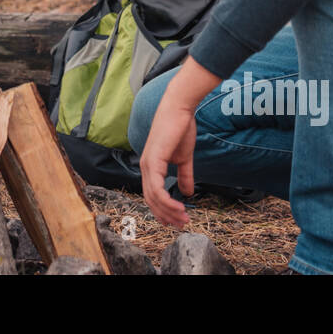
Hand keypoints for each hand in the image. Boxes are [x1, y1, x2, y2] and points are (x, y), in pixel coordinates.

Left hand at [139, 58, 222, 228]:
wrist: (179, 109)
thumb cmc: (180, 129)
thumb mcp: (184, 158)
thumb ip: (184, 175)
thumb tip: (187, 193)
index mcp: (150, 166)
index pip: (153, 195)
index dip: (164, 210)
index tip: (178, 219)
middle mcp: (145, 167)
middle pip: (151, 200)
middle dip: (166, 215)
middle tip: (182, 224)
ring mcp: (147, 164)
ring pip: (154, 197)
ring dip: (169, 211)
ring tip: (183, 218)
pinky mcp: (153, 160)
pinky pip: (157, 188)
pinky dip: (167, 200)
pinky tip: (179, 206)